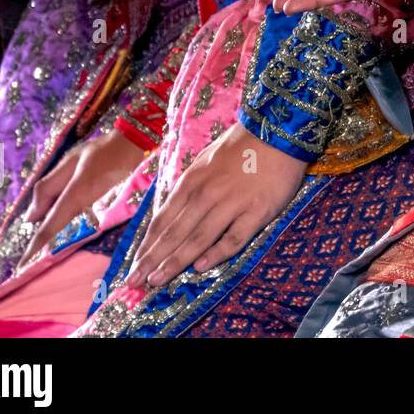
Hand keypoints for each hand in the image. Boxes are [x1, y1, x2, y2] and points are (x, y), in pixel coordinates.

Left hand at [20, 128, 144, 266]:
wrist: (131, 148)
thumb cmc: (100, 151)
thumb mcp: (70, 161)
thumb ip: (48, 187)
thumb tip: (31, 217)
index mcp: (74, 195)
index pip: (50, 227)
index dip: (35, 247)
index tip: (21, 266)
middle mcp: (80, 206)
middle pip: (52, 225)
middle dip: (38, 239)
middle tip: (24, 252)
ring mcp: (86, 206)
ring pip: (58, 218)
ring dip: (46, 222)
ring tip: (38, 222)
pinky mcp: (90, 203)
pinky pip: (66, 211)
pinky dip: (55, 212)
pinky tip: (53, 204)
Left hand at [129, 125, 306, 287]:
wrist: (279, 132)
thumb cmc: (242, 145)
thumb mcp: (206, 159)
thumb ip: (189, 186)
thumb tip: (171, 211)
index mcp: (192, 181)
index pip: (163, 220)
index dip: (147, 245)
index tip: (134, 264)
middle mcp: (207, 194)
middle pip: (175, 233)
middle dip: (152, 260)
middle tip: (135, 281)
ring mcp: (232, 204)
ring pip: (198, 239)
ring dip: (176, 262)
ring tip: (158, 281)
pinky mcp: (257, 212)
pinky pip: (234, 237)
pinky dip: (216, 254)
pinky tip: (200, 267)